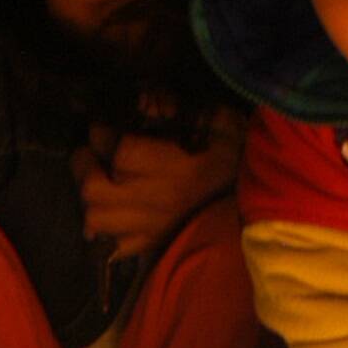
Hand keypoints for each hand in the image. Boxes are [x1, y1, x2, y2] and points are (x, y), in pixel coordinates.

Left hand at [72, 107, 242, 258]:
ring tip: (101, 183)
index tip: (105, 127)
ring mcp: (152, 227)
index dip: (101, 133)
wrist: (262, 194)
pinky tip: (113, 215)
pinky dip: (106, 232)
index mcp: (173, 167)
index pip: (116, 149)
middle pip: (94, 189)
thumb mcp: (216, 118)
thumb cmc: (235, 152)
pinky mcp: (153, 244)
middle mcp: (156, 200)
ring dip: (92, 198)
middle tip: (93, 154)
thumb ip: (174, 105)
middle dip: (85, 166)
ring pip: (96, 218)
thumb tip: (140, 101)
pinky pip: (115, 246)